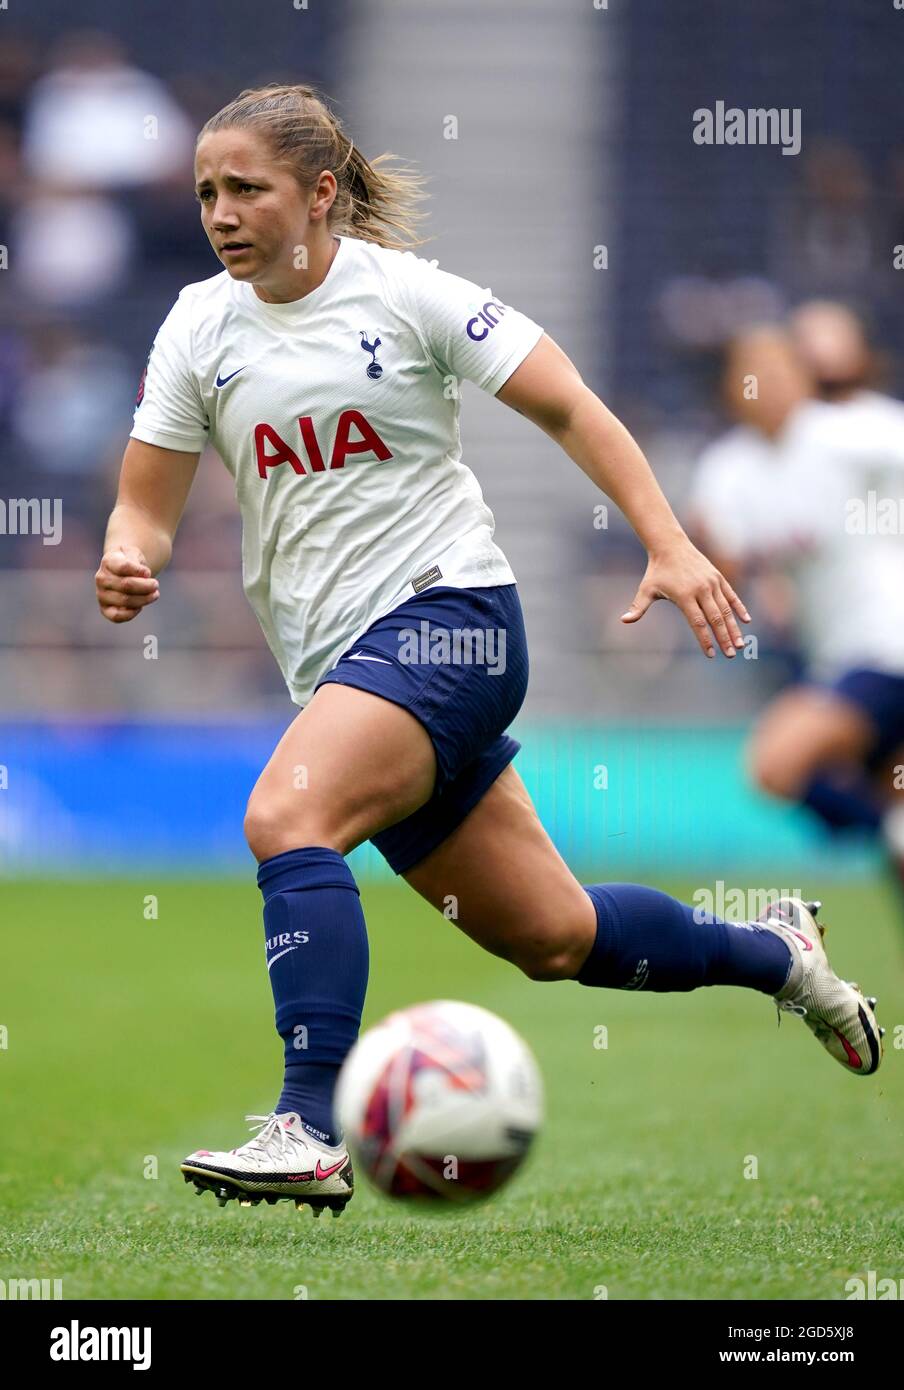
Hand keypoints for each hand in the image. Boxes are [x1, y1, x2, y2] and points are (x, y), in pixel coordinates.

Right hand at [95, 545, 158, 623]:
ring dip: (144, 599)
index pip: (124, 567)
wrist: (122, 571)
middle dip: (146, 586)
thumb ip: (138, 564)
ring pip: (125, 600)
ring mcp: (101, 594)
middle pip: (126, 585)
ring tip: (154, 594)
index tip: (148, 572)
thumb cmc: (131, 562)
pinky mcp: (105, 609)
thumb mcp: (134, 555)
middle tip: (155, 585)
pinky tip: (140, 606)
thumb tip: (145, 576)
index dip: (139, 571)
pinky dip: (132, 612)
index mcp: (108, 562)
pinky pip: (117, 616)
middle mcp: (101, 578)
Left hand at [621, 538, 750, 657]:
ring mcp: (712, 583)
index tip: (711, 655)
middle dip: (724, 638)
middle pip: (715, 619)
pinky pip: (731, 595)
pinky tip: (746, 621)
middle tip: (730, 654)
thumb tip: (624, 621)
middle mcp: (701, 589)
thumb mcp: (646, 590)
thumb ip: (638, 607)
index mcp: (685, 596)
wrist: (670, 546)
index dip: (705, 640)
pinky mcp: (718, 577)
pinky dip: (739, 608)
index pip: (698, 623)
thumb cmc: (656, 571)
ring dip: (734, 628)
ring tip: (740, 644)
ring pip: (726, 609)